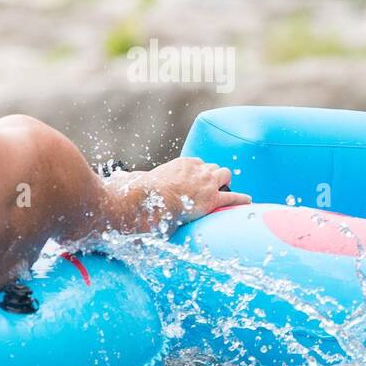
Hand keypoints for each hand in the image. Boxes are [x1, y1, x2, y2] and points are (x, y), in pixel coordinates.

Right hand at [119, 157, 251, 231]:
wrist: (149, 201)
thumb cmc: (140, 192)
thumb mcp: (135, 179)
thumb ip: (131, 177)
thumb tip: (117, 176)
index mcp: (183, 163)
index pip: (198, 164)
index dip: (199, 173)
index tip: (197, 180)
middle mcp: (198, 169)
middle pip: (214, 168)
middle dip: (214, 176)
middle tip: (214, 186)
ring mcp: (207, 183)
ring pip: (225, 175)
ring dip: (226, 183)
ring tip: (228, 191)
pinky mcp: (212, 199)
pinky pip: (233, 197)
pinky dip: (241, 199)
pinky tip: (248, 201)